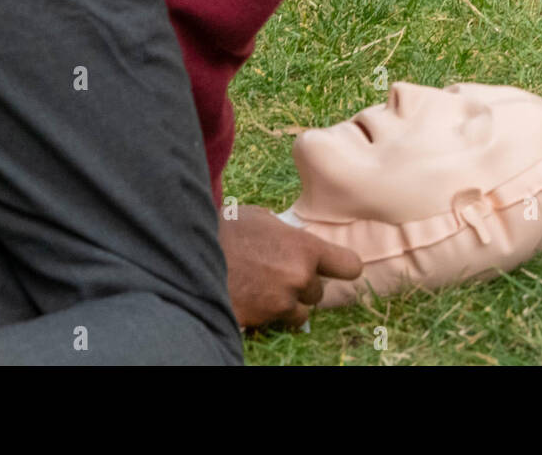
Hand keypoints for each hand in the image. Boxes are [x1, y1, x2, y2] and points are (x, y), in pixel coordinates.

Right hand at [217, 205, 362, 329]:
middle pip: (318, 292)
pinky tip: (250, 297)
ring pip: (299, 313)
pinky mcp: (261, 321)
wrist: (192, 254)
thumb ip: (287, 234)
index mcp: (305, 248)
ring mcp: (280, 303)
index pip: (349, 266)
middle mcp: (299, 278)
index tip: (336, 267)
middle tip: (278, 273)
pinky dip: (266, 314)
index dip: (342, 267)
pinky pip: (275, 322)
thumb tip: (295, 241)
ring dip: (288, 304)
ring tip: (264, 288)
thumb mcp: (262, 218)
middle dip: (302, 285)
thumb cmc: (227, 228)